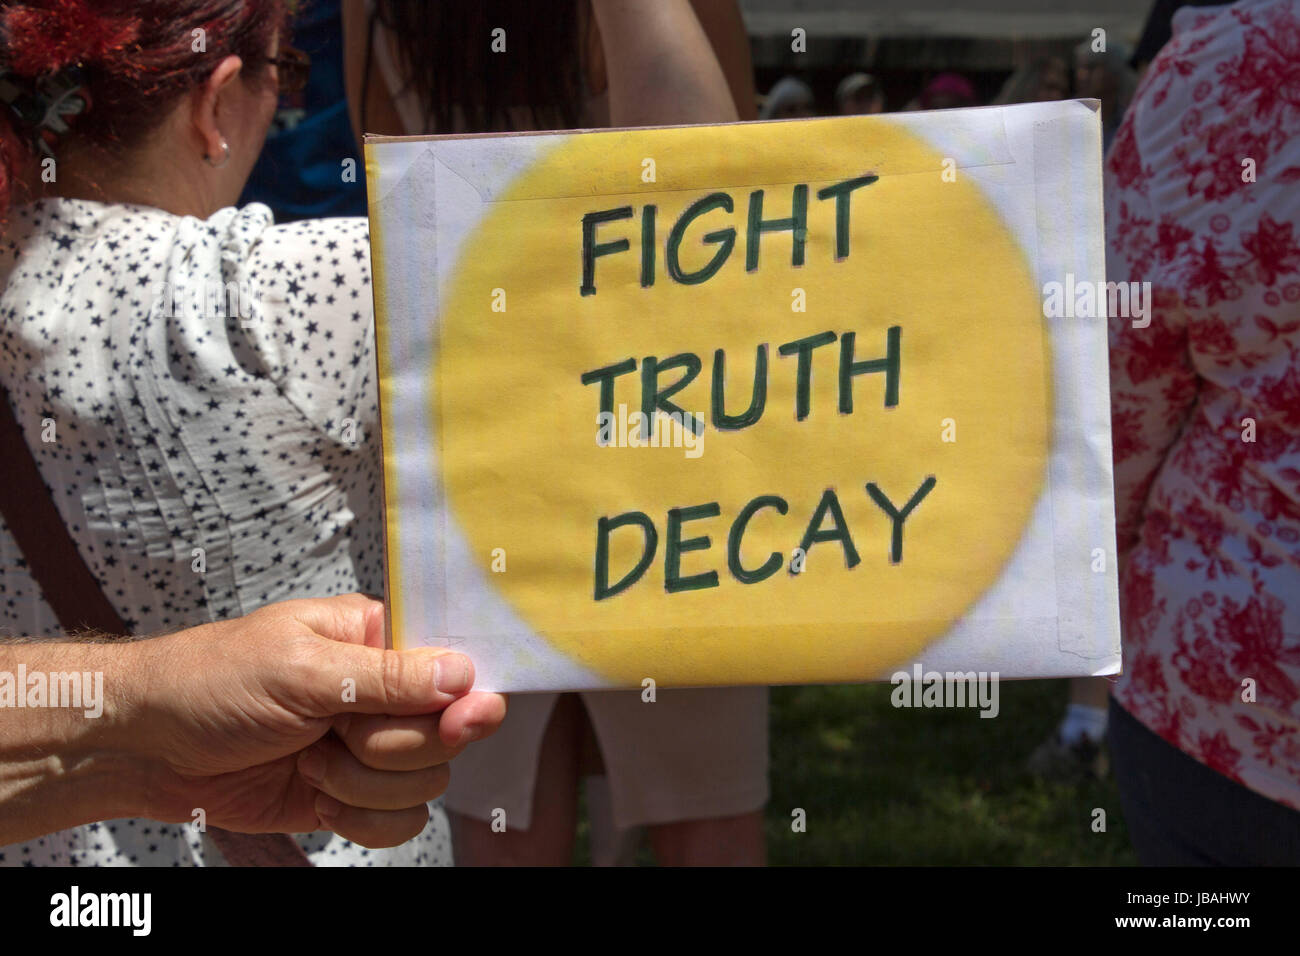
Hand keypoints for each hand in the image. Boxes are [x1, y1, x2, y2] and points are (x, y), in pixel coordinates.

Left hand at [117, 594, 505, 847]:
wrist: (148, 747)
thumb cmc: (210, 682)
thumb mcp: (300, 669)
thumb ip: (387, 676)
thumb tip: (463, 674)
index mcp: (378, 639)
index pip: (458, 666)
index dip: (466, 697)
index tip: (461, 718)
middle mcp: (384, 692)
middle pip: (447, 735)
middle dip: (389, 748)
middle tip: (335, 733)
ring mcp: (370, 746)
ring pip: (427, 782)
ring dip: (364, 785)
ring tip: (309, 760)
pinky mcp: (354, 794)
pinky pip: (401, 822)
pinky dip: (363, 820)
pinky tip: (318, 796)